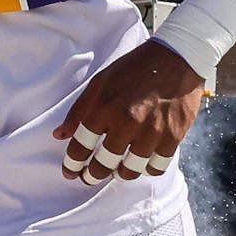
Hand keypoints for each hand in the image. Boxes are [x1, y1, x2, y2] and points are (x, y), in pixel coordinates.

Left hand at [57, 42, 205, 185]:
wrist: (176, 57)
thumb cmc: (134, 68)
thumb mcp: (100, 82)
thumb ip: (79, 110)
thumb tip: (59, 135)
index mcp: (105, 107)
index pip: (81, 147)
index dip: (72, 164)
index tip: (71, 172)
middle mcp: (127, 122)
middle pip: (104, 165)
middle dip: (93, 175)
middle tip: (90, 177)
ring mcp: (152, 131)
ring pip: (130, 171)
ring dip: (120, 174)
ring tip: (117, 170)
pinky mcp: (174, 135)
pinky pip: (156, 167)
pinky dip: (146, 169)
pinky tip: (142, 163)